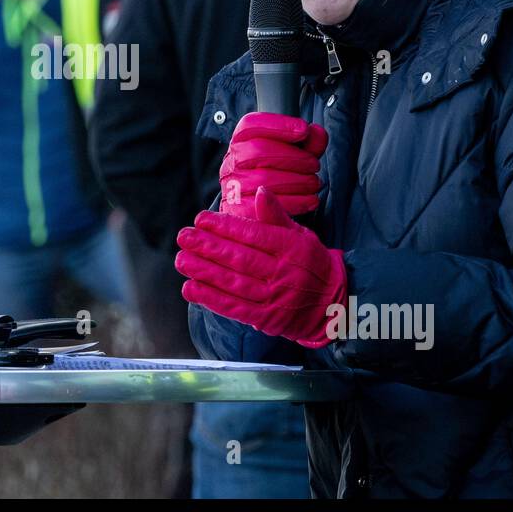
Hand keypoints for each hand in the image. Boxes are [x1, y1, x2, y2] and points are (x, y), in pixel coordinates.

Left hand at [176, 187, 346, 347]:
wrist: (331, 305)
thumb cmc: (309, 263)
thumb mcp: (300, 235)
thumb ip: (277, 216)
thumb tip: (261, 192)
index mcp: (292, 248)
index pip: (254, 235)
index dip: (226, 227)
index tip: (201, 219)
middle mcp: (284, 273)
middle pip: (241, 259)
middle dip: (208, 247)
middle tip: (184, 237)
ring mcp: (275, 298)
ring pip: (235, 283)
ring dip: (204, 271)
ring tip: (182, 259)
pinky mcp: (266, 319)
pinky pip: (235, 308)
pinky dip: (211, 299)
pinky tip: (190, 288)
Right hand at [219, 111, 326, 218]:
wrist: (261, 209)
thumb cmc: (278, 176)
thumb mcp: (295, 154)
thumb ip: (308, 142)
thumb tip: (317, 133)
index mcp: (241, 142)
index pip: (250, 125)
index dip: (278, 124)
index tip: (304, 130)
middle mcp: (232, 162)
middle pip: (258, 151)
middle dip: (293, 157)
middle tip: (314, 165)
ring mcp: (231, 187)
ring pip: (264, 180)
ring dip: (297, 181)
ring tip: (313, 183)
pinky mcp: (239, 211)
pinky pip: (267, 206)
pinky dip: (294, 202)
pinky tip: (309, 199)